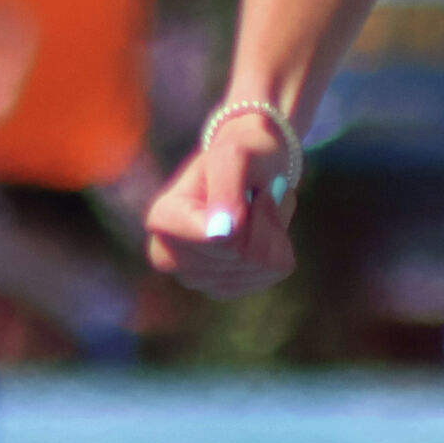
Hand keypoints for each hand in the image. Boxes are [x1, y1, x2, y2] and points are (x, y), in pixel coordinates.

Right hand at [145, 110, 298, 299]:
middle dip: (263, 218)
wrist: (253, 164)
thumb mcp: (235, 153)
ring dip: (273, 228)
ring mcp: (197, 278)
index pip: (217, 239)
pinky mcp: (226, 288)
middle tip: (255, 192)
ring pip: (259, 266)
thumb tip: (220, 233)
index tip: (244, 184)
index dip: (244, 215)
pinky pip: (272, 273)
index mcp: (163, 219)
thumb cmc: (240, 153)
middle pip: (241, 255)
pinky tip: (262, 228)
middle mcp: (170, 256)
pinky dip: (280, 244)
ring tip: (257, 207)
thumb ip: (225, 188)